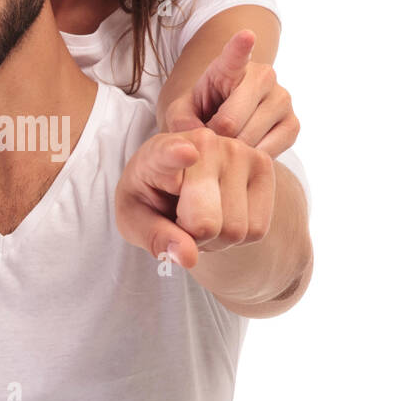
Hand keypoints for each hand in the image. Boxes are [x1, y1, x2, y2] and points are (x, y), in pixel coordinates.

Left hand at [115, 127, 274, 269]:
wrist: (177, 182)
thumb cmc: (151, 197)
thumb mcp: (136, 221)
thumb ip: (156, 238)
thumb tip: (188, 257)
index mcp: (158, 153)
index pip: (169, 154)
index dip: (176, 155)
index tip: (185, 153)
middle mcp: (204, 143)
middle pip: (207, 223)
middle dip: (193, 238)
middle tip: (180, 221)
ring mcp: (239, 151)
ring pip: (236, 231)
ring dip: (216, 239)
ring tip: (201, 216)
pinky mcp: (264, 167)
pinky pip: (257, 229)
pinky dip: (238, 237)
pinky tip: (223, 214)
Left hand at [162, 29, 298, 156]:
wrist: (230, 123)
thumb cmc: (204, 112)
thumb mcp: (181, 113)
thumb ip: (180, 122)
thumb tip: (201, 136)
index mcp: (231, 66)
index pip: (235, 55)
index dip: (240, 47)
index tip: (246, 36)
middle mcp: (263, 75)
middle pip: (230, 121)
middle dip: (214, 139)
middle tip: (212, 136)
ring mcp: (282, 99)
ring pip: (248, 139)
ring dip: (231, 151)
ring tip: (228, 141)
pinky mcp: (294, 124)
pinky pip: (267, 152)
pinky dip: (250, 159)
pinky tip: (246, 149)